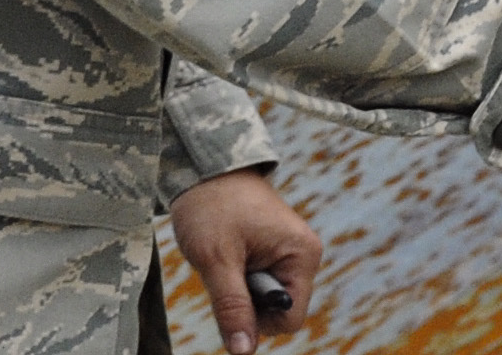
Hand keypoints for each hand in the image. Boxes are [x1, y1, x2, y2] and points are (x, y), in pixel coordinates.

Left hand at [168, 169, 319, 354]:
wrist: (199, 165)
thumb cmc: (210, 204)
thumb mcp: (216, 258)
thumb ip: (232, 306)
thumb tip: (244, 351)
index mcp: (302, 255)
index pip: (290, 318)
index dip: (257, 320)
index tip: (229, 296)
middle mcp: (302, 254)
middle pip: (277, 308)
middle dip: (245, 298)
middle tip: (222, 267)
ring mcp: (288, 251)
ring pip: (263, 295)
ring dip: (238, 285)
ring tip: (222, 254)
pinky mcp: (272, 248)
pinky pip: (257, 279)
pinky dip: (237, 273)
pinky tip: (225, 250)